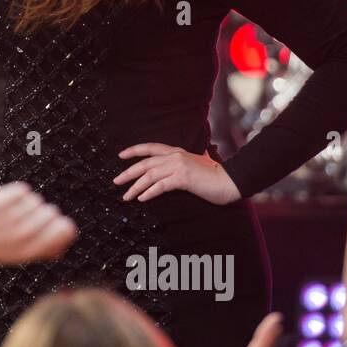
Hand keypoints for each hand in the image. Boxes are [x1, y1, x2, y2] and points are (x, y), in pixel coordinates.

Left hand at [0, 183, 76, 268]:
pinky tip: (0, 205)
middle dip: (40, 214)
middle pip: (53, 211)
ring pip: (36, 200)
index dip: (61, 226)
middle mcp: (24, 233)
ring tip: (5, 215)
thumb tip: (65, 239)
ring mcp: (13, 215)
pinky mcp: (2, 199)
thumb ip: (44, 250)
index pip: (67, 228)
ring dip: (24, 205)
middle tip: (20, 221)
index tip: (49, 228)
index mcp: (31, 250)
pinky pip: (22, 190)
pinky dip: (13, 195)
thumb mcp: (18, 256)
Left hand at [114, 144, 240, 204]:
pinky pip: (160, 186)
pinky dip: (149, 192)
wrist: (231, 181)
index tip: (121, 155)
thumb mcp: (197, 164)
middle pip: (145, 163)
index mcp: (177, 152)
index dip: (134, 150)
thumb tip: (179, 168)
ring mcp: (179, 166)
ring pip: (149, 176)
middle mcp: (175, 156)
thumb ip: (186, 163)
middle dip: (128, 173)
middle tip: (115, 181)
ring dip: (135, 187)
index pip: (150, 147)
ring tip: (126, 196)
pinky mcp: (183, 178)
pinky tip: (142, 198)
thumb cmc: (215, 176)